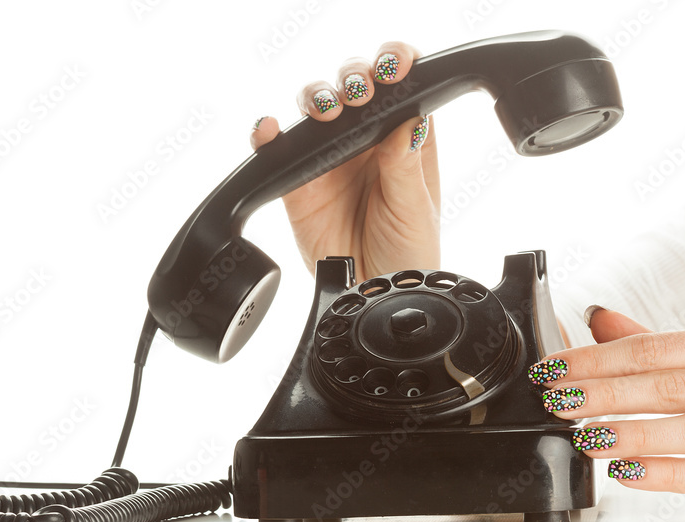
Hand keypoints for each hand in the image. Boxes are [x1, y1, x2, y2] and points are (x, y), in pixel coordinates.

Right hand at [251, 42, 439, 281]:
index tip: (396, 62)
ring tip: (327, 110)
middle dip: (354, 76)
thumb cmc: (407, 254)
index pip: (402, 87)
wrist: (374, 296)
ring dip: (318, 96)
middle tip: (360, 92)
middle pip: (355, 86)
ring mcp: (329, 158)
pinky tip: (270, 128)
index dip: (398, 64)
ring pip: (317, 107)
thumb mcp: (415, 210)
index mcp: (404, 141)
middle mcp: (366, 141)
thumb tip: (409, 121)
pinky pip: (279, 150)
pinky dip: (269, 134)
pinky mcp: (298, 182)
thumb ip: (406, 167)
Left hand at [527, 308, 684, 507]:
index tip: (553, 370)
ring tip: (584, 437)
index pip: (657, 348)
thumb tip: (595, 318)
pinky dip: (663, 472)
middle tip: (557, 401)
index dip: (597, 359)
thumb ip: (657, 344)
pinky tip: (625, 471)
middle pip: (668, 386)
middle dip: (602, 394)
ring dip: (628, 433)